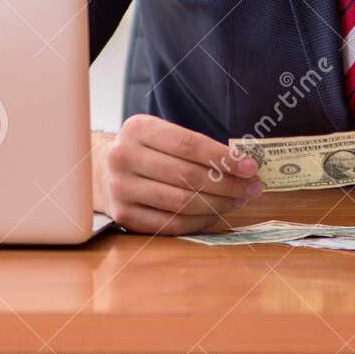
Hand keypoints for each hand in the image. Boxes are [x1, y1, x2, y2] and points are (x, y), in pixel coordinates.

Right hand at [93, 115, 262, 235]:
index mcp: (138, 128)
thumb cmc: (146, 152)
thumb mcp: (162, 136)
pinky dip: (200, 222)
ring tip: (238, 200)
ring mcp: (121, 188)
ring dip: (218, 204)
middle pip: (188, 175)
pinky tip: (216, 214)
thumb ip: (196, 147)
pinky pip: (172, 224)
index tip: (250, 167)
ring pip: (182, 202)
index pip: (189, 144)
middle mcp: (124, 156)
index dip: (224, 157)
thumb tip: (244, 165)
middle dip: (228, 184)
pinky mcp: (123, 215)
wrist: (102, 172)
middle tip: (252, 188)